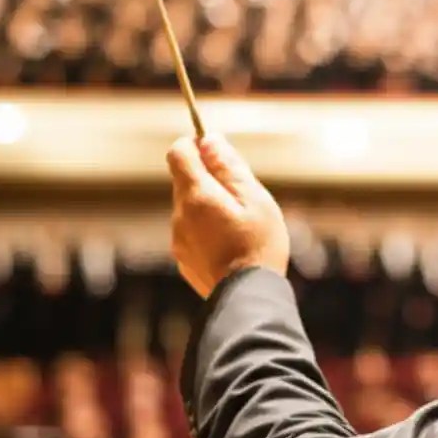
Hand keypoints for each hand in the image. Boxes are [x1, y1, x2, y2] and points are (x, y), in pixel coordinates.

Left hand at [167, 134, 289, 297]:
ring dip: (209, 206)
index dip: (195, 145)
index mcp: (196, 195)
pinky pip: (191, 232)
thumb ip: (229, 167)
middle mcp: (180, 215)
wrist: (247, 297)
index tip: (215, 152)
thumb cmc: (258, 245)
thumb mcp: (254, 199)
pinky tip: (230, 244)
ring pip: (188, 207)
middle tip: (240, 194)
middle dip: (208, 179)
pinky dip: (207, 229)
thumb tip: (209, 140)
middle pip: (184, 181)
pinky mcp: (183, 258)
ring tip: (239, 225)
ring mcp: (178, 239)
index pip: (178, 153)